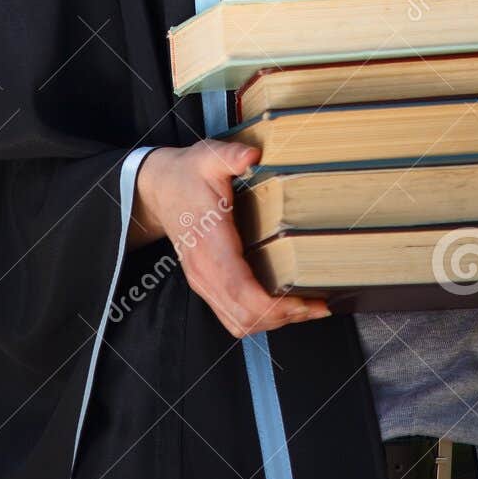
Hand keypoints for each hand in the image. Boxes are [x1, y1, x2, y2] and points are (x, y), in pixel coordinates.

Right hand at [138, 139, 331, 338]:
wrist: (159, 188)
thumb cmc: (187, 175)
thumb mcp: (208, 157)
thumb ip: (231, 156)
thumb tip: (252, 156)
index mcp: (210, 243)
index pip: (240, 289)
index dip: (273, 305)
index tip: (303, 302)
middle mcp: (205, 271)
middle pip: (245, 315)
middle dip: (284, 316)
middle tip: (318, 305)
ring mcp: (204, 282)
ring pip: (239, 322)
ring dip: (275, 322)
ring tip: (307, 308)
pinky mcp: (207, 285)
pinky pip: (233, 316)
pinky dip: (261, 319)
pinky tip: (284, 306)